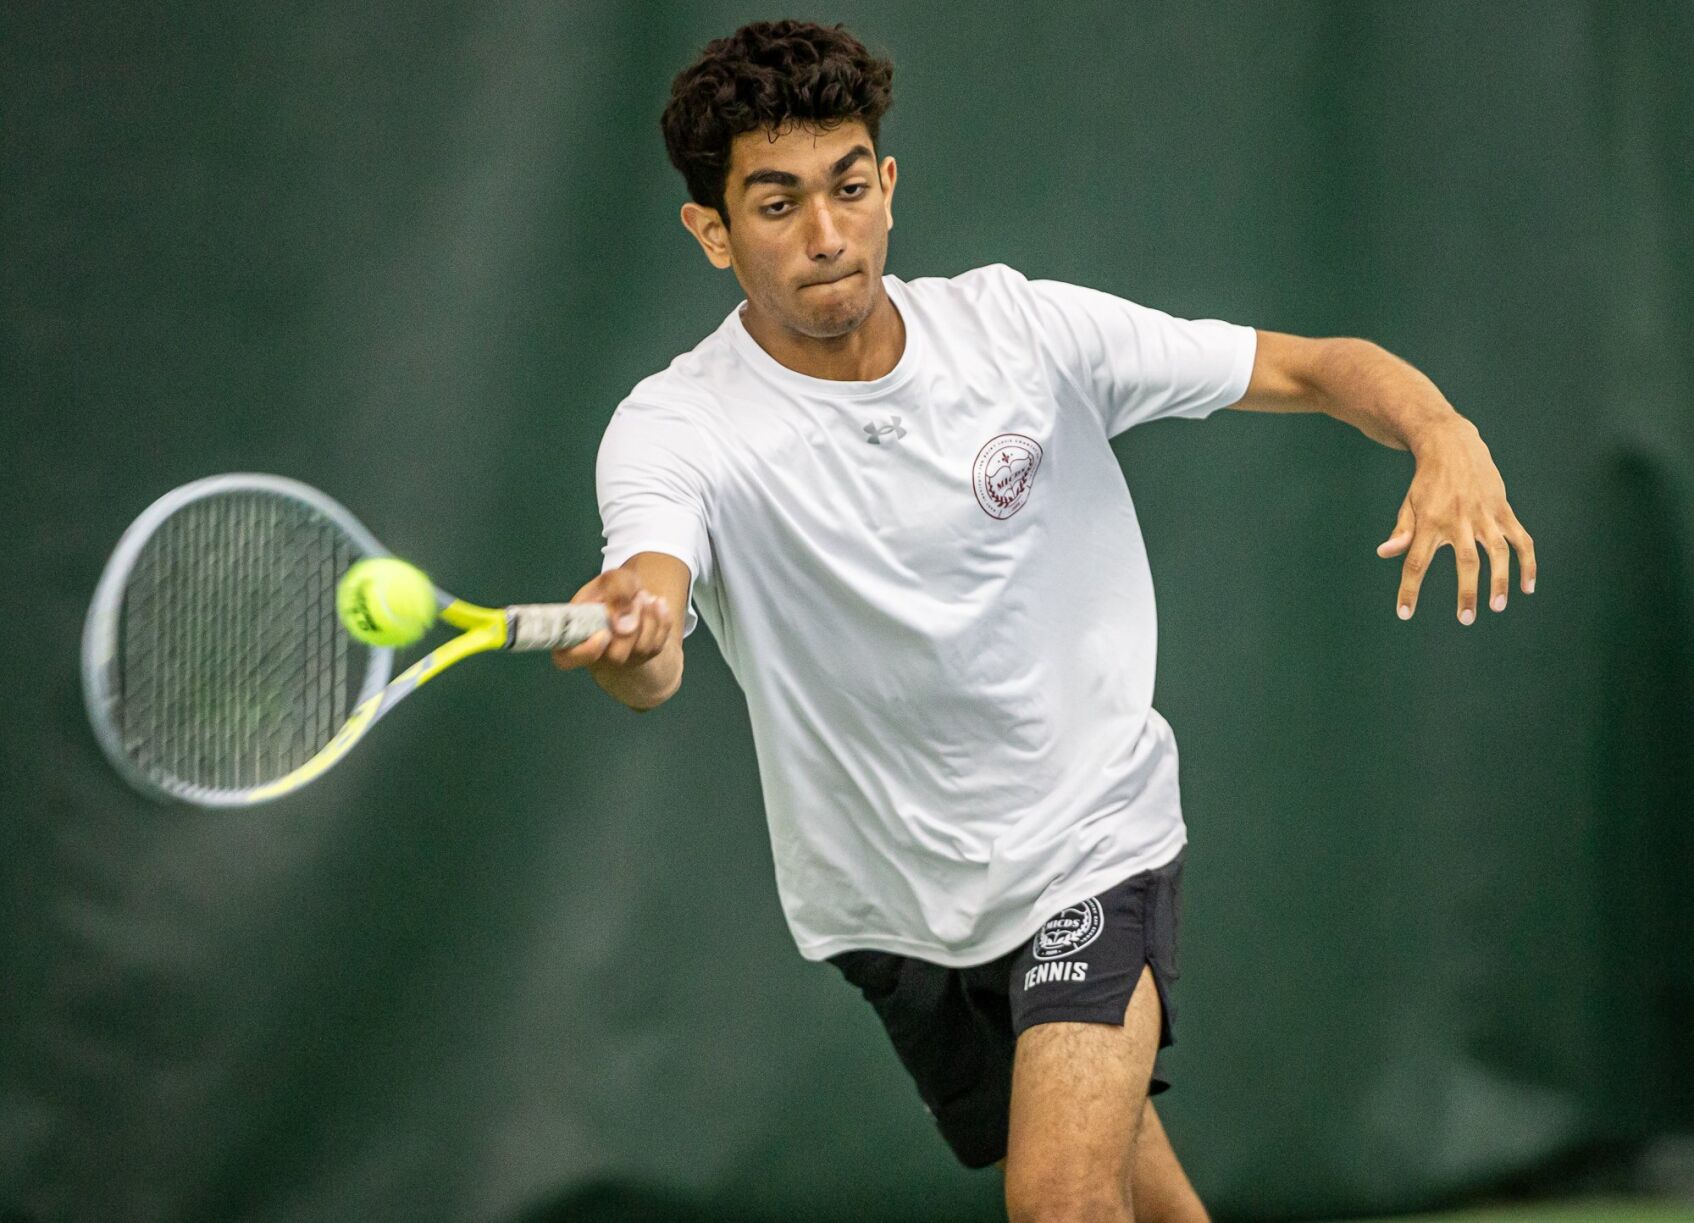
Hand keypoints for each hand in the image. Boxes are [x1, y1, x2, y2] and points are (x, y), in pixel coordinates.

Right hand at [550, 566, 673, 669]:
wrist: (631, 596)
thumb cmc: (611, 590)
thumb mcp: (611, 580)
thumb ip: (615, 592)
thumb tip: (623, 623)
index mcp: (573, 635)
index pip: (567, 658)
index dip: (585, 652)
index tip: (604, 633)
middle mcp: (597, 654)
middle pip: (616, 656)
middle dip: (632, 623)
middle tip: (637, 597)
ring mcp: (623, 659)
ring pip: (642, 649)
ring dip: (649, 618)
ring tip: (645, 596)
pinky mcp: (645, 657)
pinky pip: (659, 645)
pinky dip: (663, 621)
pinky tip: (658, 603)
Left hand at [1376, 420, 1536, 623]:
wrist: (1452, 445)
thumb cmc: (1426, 482)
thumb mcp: (1409, 505)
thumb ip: (1402, 532)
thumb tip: (1386, 554)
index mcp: (1429, 522)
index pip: (1415, 562)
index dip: (1409, 589)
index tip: (1405, 613)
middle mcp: (1459, 520)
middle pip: (1466, 561)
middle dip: (1467, 592)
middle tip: (1466, 619)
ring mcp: (1485, 515)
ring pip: (1498, 552)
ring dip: (1500, 580)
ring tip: (1498, 606)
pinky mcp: (1504, 510)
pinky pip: (1521, 540)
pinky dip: (1527, 563)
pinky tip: (1528, 586)